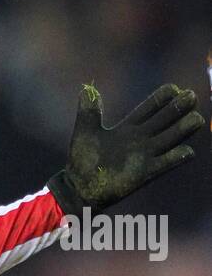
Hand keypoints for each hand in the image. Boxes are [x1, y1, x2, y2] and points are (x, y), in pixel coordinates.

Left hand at [48, 83, 203, 216]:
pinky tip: (187, 150)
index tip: (174, 88)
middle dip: (178, 108)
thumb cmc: (81, 160)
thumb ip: (88, 111)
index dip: (161, 98)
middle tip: (191, 96)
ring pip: (170, 139)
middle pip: (165, 120)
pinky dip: (177, 157)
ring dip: (183, 129)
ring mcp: (145, 156)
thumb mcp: (84, 131)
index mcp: (128, 128)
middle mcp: (140, 139)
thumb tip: (87, 89)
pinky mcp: (146, 173)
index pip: (149, 109)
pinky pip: (167, 163)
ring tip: (196, 118)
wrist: (79, 188)